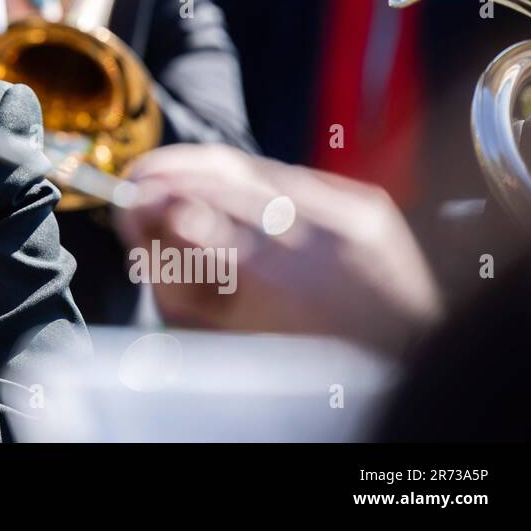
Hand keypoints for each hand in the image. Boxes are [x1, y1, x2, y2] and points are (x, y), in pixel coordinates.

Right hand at [115, 144, 443, 355]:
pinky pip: (292, 178)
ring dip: (210, 173)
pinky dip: (258, 186)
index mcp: (267, 274)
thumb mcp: (224, 333)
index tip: (127, 197)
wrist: (404, 361)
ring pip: (254, 169)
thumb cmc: (305, 360)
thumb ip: (176, 279)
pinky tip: (241, 199)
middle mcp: (310, 231)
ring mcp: (344, 211)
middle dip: (172, 174)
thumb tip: (141, 223)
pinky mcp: (365, 203)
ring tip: (179, 180)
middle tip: (139, 180)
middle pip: (218, 176)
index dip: (150, 196)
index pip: (189, 208)